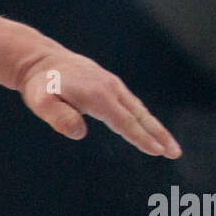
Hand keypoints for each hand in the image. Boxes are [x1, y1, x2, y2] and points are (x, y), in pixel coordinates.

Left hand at [15, 50, 180, 157]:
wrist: (42, 61)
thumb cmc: (40, 85)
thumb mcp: (41, 102)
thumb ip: (58, 117)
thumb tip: (80, 133)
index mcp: (97, 96)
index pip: (125, 122)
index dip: (141, 138)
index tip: (158, 152)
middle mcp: (111, 89)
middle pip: (140, 116)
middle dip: (159, 135)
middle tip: (175, 153)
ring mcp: (112, 85)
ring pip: (139, 110)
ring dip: (156, 128)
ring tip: (168, 146)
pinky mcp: (110, 85)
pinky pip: (131, 104)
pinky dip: (144, 118)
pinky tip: (149, 129)